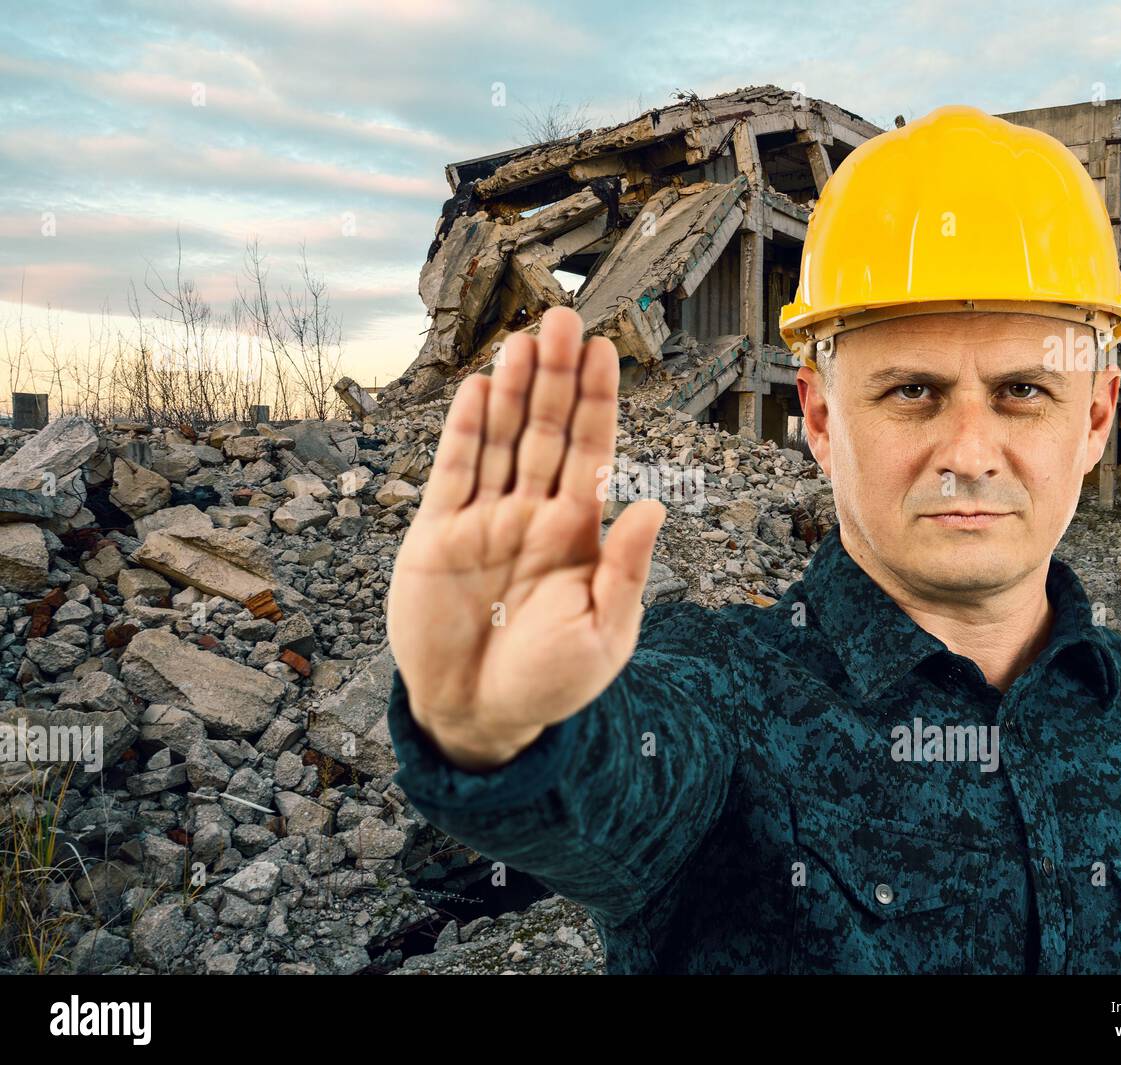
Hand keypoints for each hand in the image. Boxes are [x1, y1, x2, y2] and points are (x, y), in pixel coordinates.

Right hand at [386, 306, 665, 769]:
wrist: (477, 714)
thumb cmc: (548, 681)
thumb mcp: (603, 634)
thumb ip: (625, 570)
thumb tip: (651, 506)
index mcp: (578, 533)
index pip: (590, 452)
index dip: (596, 401)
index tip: (602, 351)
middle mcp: (533, 514)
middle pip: (546, 431)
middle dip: (555, 377)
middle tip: (562, 319)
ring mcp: (486, 520)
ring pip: (500, 440)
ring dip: (511, 390)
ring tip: (522, 339)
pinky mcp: (439, 535)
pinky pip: (454, 472)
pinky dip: (463, 431)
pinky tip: (476, 389)